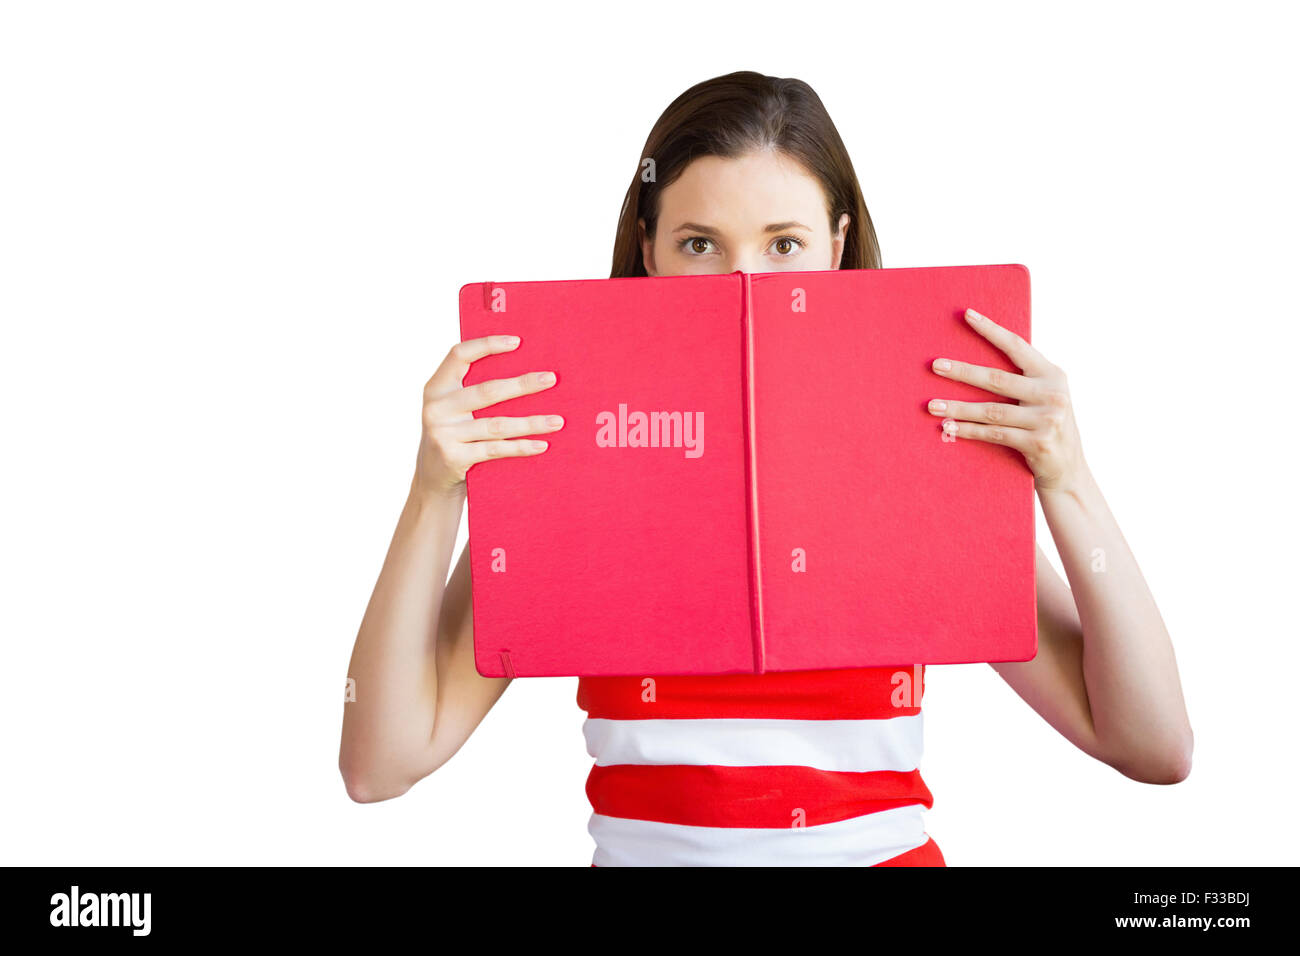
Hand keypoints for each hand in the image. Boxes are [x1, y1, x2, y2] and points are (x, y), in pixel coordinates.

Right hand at [414, 335, 562, 498]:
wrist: (432, 482)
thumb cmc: (453, 437)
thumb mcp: (452, 410)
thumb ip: (471, 390)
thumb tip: (525, 372)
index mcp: (436, 387)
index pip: (459, 355)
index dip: (487, 345)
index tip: (517, 341)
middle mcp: (437, 408)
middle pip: (487, 390)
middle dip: (523, 384)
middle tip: (550, 379)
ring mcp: (443, 433)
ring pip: (497, 425)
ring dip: (531, 422)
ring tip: (557, 421)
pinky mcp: (454, 457)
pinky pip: (496, 449)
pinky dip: (521, 447)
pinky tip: (542, 444)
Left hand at [928, 308, 1086, 494]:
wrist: (1068, 471)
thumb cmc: (1046, 427)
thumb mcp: (1045, 396)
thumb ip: (1024, 378)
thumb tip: (979, 358)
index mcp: (1052, 375)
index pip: (1017, 346)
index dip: (991, 330)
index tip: (967, 315)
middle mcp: (1052, 394)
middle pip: (997, 378)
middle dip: (963, 371)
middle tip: (935, 365)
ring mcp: (1046, 419)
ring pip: (990, 410)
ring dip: (957, 408)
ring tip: (931, 405)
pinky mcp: (1037, 443)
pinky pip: (993, 433)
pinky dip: (968, 431)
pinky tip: (948, 427)